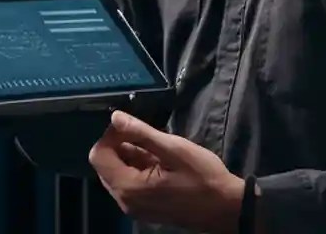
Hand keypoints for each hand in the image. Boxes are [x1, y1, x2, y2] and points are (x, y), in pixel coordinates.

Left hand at [89, 110, 244, 233]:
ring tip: (158, 149)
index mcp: (128, 187)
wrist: (226, 208)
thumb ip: (141, 133)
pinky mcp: (144, 208)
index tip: (133, 126)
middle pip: (106, 165)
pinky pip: (130, 183)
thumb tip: (115, 117)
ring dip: (131, 156)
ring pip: (118, 173)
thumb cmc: (203, 177)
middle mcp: (125, 201)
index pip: (99, 155)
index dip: (110, 135)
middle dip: (121, 145)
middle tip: (148, 136)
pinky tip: (160, 162)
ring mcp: (134, 207)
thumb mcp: (173, 149)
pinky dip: (138, 168)